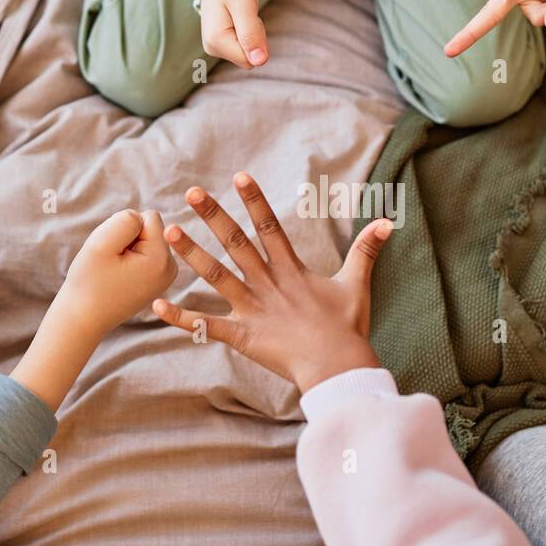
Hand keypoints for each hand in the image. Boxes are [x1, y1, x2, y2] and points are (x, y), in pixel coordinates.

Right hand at [56, 208, 176, 338]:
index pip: (148, 217)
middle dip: (128, 238)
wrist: (83, 319)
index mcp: (162, 259)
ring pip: (145, 238)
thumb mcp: (102, 243)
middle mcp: (172, 267)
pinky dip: (128, 258)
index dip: (124, 229)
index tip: (114, 254)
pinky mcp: (158, 278)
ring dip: (126, 247)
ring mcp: (167, 275)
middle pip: (150, 227)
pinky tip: (119, 276)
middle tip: (112, 264)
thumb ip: (126, 219)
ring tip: (114, 270)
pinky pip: (143, 251)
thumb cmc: (89, 281)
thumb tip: (143, 217)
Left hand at [152, 173, 389, 392]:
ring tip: (171, 232)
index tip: (238, 176)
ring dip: (193, 255)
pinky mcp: (244, 336)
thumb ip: (366, 250)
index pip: (269, 227)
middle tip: (192, 193)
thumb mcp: (357, 284)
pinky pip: (207, 326)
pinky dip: (182, 317)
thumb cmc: (348, 328)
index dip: (254, 201)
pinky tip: (157, 305)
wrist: (338, 368)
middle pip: (237, 244)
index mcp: (292, 270)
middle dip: (214, 217)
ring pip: (217, 277)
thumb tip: (388, 222)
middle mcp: (268, 285)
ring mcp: (253, 310)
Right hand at [200, 0, 268, 69]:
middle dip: (254, 37)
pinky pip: (243, 46)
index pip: (250, 60)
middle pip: (248, 58)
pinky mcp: (219, 43)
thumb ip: (251, 35)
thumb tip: (259, 62)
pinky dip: (247, 32)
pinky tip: (238, 16)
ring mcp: (214, 46)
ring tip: (241, 13)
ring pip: (247, 53)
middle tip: (246, 13)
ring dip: (251, 33)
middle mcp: (212, 48)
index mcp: (216, 41)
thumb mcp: (245, 7)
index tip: (249, 17)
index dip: (257, 40)